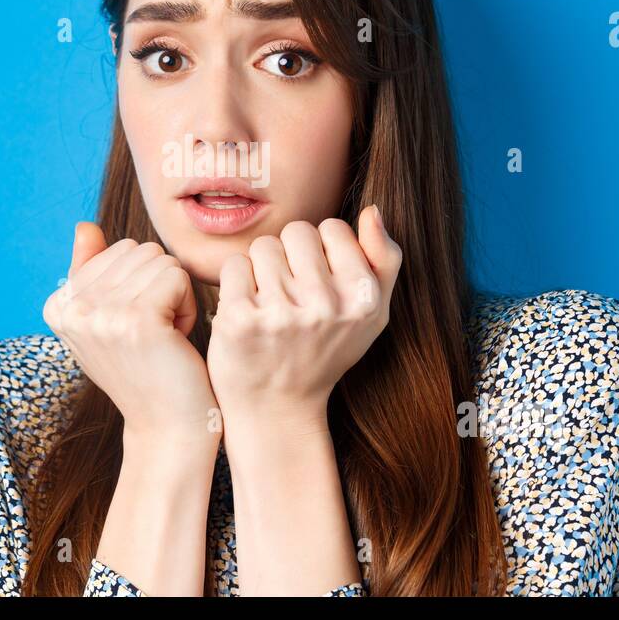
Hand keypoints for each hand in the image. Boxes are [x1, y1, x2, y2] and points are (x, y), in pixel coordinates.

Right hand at [42, 222, 220, 446]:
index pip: (116, 249)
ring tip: (164, 338)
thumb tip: (85, 226)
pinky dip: (188, 307)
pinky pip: (177, 277)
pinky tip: (177, 340)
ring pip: (161, 262)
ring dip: (175, 297)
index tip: (134, 328)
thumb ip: (92, 271)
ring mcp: (100, 314)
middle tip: (154, 334)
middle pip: (140, 250)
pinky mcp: (136, 320)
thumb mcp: (108, 319)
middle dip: (159, 286)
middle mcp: (71, 309)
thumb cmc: (146, 368)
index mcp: (58, 305)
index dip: (139, 284)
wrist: (167, 427)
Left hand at [205, 206, 402, 426]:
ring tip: (270, 303)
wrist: (277, 408)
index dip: (322, 249)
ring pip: (263, 246)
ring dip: (262, 269)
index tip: (319, 281)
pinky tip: (248, 310)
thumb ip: (384, 259)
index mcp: (362, 299)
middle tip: (291, 293)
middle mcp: (325, 306)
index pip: (333, 228)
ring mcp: (281, 313)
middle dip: (290, 255)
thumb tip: (373, 211)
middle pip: (296, 231)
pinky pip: (234, 266)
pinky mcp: (241, 319)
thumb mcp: (372, 315)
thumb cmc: (325, 351)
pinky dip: (236, 284)